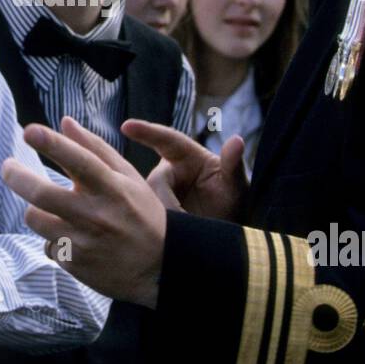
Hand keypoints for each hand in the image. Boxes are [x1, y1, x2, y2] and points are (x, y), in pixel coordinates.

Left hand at [0, 116, 165, 307]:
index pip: (80, 162)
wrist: (160, 265)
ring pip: (36, 219)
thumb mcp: (128, 176)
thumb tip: (65, 122)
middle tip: (7, 166)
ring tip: (50, 208)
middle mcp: (96, 215)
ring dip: (36, 210)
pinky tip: (73, 239)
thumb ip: (95, 148)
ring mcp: (84, 243)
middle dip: (17, 176)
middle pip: (42, 194)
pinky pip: (47, 245)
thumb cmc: (142, 212)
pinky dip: (53, 238)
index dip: (53, 144)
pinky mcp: (75, 265)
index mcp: (112, 188)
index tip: (29, 131)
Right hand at [121, 120, 246, 222]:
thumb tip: (237, 141)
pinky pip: (146, 217)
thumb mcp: (236, 185)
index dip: (146, 132)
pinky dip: (158, 228)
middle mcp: (167, 171)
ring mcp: (157, 192)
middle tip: (186, 218)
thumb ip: (233, 165)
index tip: (127, 126)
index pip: (165, 140)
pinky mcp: (150, 212)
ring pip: (149, 201)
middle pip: (156, 181)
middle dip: (168, 201)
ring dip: (165, 218)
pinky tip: (170, 237)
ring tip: (187, 228)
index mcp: (186, 155)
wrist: (224, 234)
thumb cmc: (232, 202)